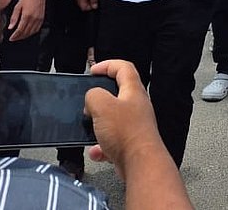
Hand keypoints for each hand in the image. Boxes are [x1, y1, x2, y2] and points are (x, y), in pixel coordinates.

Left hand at [8, 0, 46, 40]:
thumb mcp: (18, 6)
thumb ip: (14, 18)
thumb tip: (10, 27)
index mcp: (26, 16)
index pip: (20, 30)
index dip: (15, 36)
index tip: (11, 38)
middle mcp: (33, 19)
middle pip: (26, 32)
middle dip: (19, 37)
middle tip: (14, 39)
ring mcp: (38, 19)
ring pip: (31, 32)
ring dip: (25, 36)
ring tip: (19, 37)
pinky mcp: (41, 19)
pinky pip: (37, 29)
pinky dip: (31, 33)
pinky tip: (27, 33)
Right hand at [85, 59, 169, 181]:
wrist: (140, 162)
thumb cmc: (125, 132)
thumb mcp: (102, 106)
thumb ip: (93, 95)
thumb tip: (92, 98)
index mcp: (133, 91)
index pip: (124, 68)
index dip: (108, 65)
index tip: (93, 70)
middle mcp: (137, 105)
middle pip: (118, 93)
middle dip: (100, 97)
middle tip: (88, 102)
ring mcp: (135, 124)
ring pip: (113, 118)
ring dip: (98, 124)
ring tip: (89, 128)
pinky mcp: (131, 142)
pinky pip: (112, 141)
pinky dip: (101, 146)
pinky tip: (97, 151)